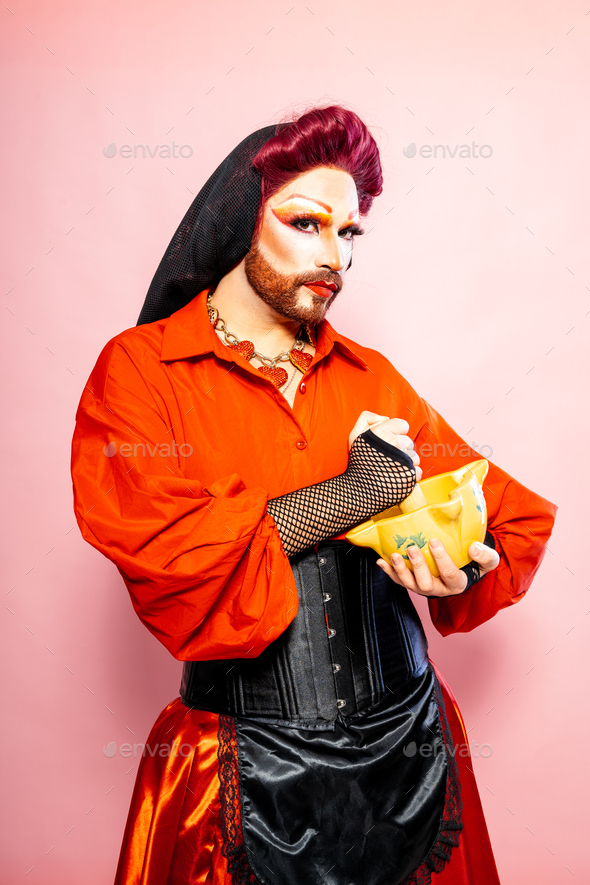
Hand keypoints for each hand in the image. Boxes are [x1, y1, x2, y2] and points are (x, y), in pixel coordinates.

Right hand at [348, 411, 421, 478]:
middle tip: (388, 459)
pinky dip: (410, 476)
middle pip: (409, 442)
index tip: (388, 444)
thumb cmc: (357, 464)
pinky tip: (398, 478)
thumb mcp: (354, 436)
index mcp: (382, 431)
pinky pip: (418, 471)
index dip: (396, 434)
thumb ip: (366, 419)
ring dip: (407, 463)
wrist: (358, 492)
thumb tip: (386, 417)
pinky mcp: (410, 474)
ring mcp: (404, 459)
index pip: (403, 425)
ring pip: (415, 457)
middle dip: (401, 450)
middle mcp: (394, 443)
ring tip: (392, 470)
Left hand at [376, 537, 499, 596]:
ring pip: (410, 585)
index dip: (441, 559)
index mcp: (457, 584)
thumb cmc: (475, 563)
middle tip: (412, 548)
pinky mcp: (413, 583)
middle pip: (426, 584)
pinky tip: (381, 561)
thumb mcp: (488, 561)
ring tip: (394, 555)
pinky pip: (399, 581)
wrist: (464, 568)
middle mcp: (439, 590)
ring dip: (400, 571)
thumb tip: (473, 548)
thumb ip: (485, 556)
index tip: (434, 541)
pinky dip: (389, 572)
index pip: (449, 575)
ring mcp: (424, 587)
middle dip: (418, 567)